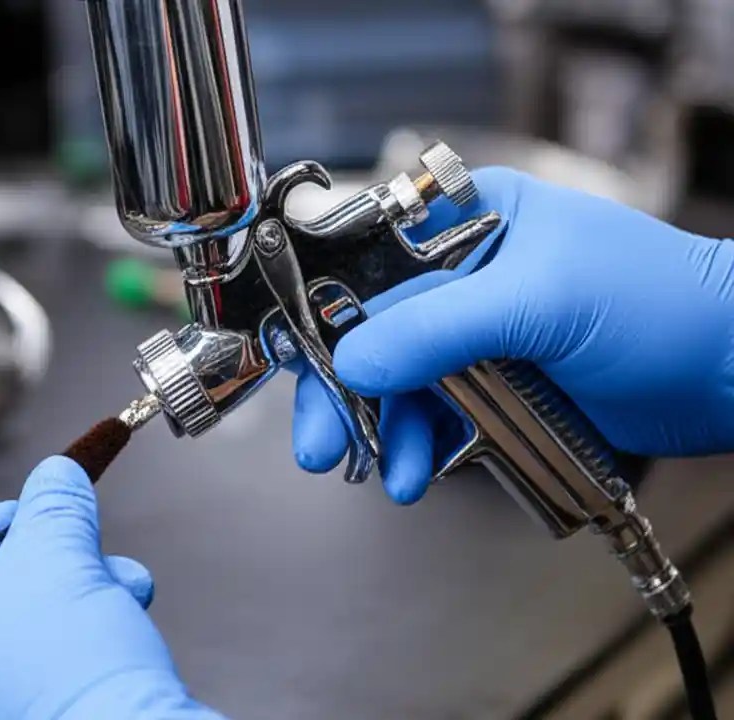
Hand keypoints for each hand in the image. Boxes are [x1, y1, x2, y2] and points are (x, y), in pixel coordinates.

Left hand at [0, 456, 223, 719]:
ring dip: (74, 594)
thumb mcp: (55, 562)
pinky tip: (123, 619)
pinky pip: (37, 678)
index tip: (23, 513)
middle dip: (42, 559)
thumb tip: (57, 478)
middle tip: (79, 540)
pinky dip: (78, 642)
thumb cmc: (64, 681)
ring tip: (122, 583)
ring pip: (14, 638)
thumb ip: (50, 508)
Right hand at [293, 167, 733, 502]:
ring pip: (396, 380)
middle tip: (319, 439)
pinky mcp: (493, 384)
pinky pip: (433, 414)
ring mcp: (476, 332)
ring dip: (383, 429)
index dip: (322, 307)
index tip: (300, 357)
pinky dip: (418, 445)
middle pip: (368, 328)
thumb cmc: (661, 302)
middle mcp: (461, 272)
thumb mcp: (539, 300)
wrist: (729, 373)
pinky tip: (414, 472)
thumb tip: (353, 359)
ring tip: (388, 471)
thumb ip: (437, 328)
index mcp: (465, 219)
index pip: (364, 256)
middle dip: (341, 388)